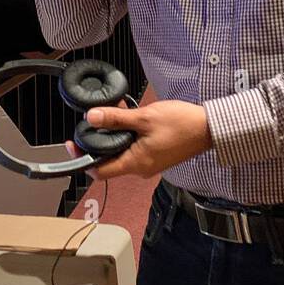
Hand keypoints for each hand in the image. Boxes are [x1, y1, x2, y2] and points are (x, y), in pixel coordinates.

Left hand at [65, 99, 211, 179]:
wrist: (209, 128)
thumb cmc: (181, 124)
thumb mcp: (144, 118)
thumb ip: (116, 119)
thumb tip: (91, 118)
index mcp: (136, 164)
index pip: (99, 171)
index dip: (83, 159)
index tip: (74, 144)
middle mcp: (140, 169)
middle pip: (108, 161)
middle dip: (98, 141)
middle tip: (93, 121)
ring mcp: (148, 164)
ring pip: (121, 152)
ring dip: (114, 135)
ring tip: (113, 113)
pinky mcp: (155, 156)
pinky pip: (134, 149)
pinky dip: (127, 135)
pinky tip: (129, 117)